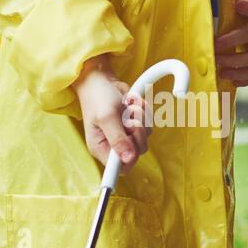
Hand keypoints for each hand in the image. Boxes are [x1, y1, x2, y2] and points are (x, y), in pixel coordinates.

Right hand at [72, 55, 151, 171]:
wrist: (101, 79)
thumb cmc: (98, 97)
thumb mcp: (106, 118)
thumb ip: (117, 139)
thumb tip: (128, 159)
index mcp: (101, 148)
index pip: (119, 168)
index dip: (130, 159)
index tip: (132, 145)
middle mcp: (114, 145)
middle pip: (138, 151)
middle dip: (137, 132)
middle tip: (129, 119)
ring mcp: (125, 135)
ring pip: (145, 136)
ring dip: (140, 118)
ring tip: (127, 107)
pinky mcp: (134, 125)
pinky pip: (149, 124)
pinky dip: (143, 111)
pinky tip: (131, 103)